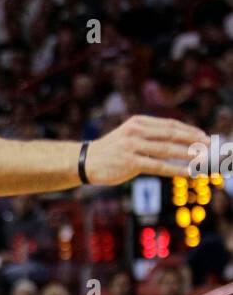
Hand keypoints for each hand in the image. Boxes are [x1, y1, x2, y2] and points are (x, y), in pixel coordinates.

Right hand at [85, 115, 209, 185]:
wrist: (86, 161)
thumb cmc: (111, 151)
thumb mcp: (129, 136)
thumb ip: (149, 136)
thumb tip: (176, 142)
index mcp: (138, 122)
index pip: (169, 124)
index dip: (189, 130)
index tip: (203, 136)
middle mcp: (136, 131)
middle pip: (171, 134)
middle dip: (193, 140)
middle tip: (208, 146)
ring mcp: (133, 146)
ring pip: (167, 149)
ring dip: (188, 154)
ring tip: (203, 159)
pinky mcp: (131, 162)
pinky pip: (159, 166)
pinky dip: (176, 169)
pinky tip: (189, 172)